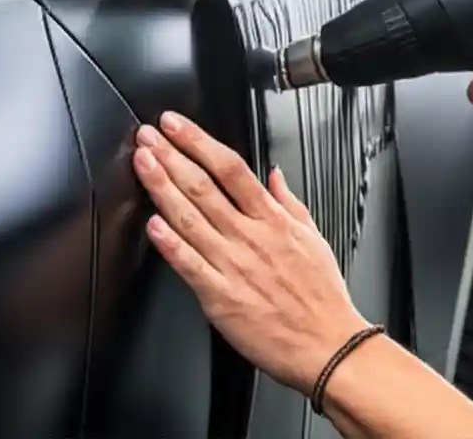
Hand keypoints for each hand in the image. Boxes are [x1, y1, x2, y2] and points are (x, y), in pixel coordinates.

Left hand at [130, 111, 367, 393]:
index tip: (176, 125)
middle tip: (146, 135)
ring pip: (190, 218)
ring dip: (162, 187)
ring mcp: (233, 265)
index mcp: (272, 220)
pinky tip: (152, 224)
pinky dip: (170, 243)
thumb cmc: (322, 297)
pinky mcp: (220, 296)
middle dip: (170, 156)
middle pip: (203, 186)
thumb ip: (289, 201)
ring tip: (142, 163)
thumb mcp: (314, 237)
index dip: (198, 141)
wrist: (329, 346)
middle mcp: (250, 237)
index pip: (230, 168)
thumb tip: (274, 174)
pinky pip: (190, 265)